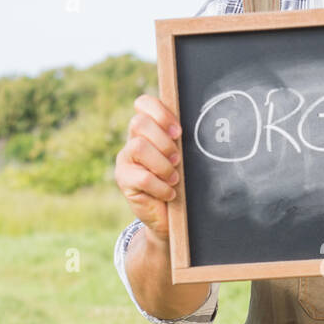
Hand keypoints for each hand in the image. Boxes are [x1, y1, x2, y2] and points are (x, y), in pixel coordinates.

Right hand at [114, 94, 181, 240]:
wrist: (169, 219)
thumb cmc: (181, 185)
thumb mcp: (184, 160)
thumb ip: (181, 142)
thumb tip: (199, 127)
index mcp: (148, 130)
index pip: (143, 104)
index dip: (160, 113)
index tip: (178, 132)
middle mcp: (133, 141)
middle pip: (139, 123)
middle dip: (164, 141)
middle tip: (178, 159)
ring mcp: (125, 160)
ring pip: (139, 146)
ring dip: (163, 164)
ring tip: (174, 179)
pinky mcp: (123, 180)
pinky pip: (142, 178)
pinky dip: (161, 187)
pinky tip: (169, 194)